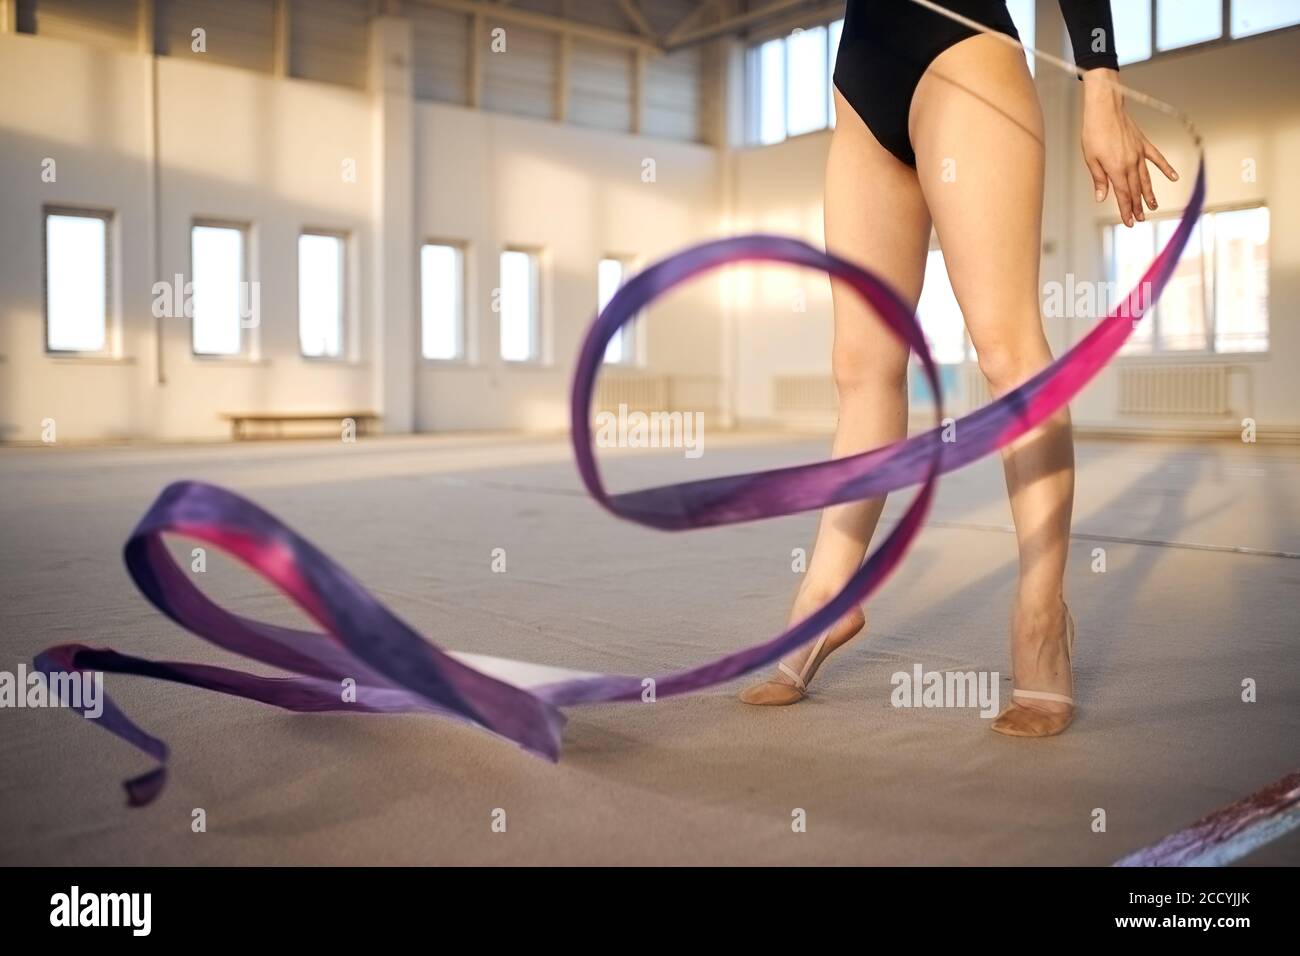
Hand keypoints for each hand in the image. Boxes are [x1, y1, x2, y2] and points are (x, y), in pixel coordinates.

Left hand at [1080, 69, 1177, 226]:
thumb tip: (1102, 198)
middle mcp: (1130, 164)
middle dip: (1137, 206)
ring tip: (1152, 206)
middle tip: (1140, 219)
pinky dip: (1165, 168)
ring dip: (1149, 194)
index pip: (1123, 195)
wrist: (1105, 110)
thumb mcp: (1091, 159)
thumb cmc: (1094, 133)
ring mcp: (1139, 154)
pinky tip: (1173, 178)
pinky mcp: (1143, 144)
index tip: (1129, 222)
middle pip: (1136, 190)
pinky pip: (1157, 158)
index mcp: (1116, 169)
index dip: (1126, 210)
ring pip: (1146, 178)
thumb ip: (1099, 179)